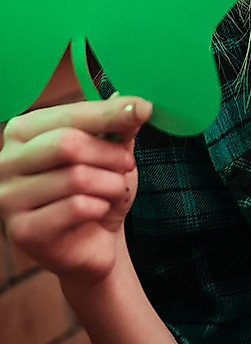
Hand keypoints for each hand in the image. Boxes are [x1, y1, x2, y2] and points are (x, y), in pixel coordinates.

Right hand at [0, 95, 149, 285]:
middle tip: (128, 163)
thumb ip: (118, 126)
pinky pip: (76, 207)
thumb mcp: (112, 150)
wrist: (92, 239)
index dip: (109, 112)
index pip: (71, 114)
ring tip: (115, 189)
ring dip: (111, 182)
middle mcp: (6, 162)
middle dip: (110, 153)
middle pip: (67, 144)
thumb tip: (131, 104)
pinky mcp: (21, 231)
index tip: (143, 109)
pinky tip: (99, 210)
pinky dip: (101, 206)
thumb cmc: (98, 187)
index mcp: (23, 131)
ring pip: (76, 178)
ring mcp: (8, 199)